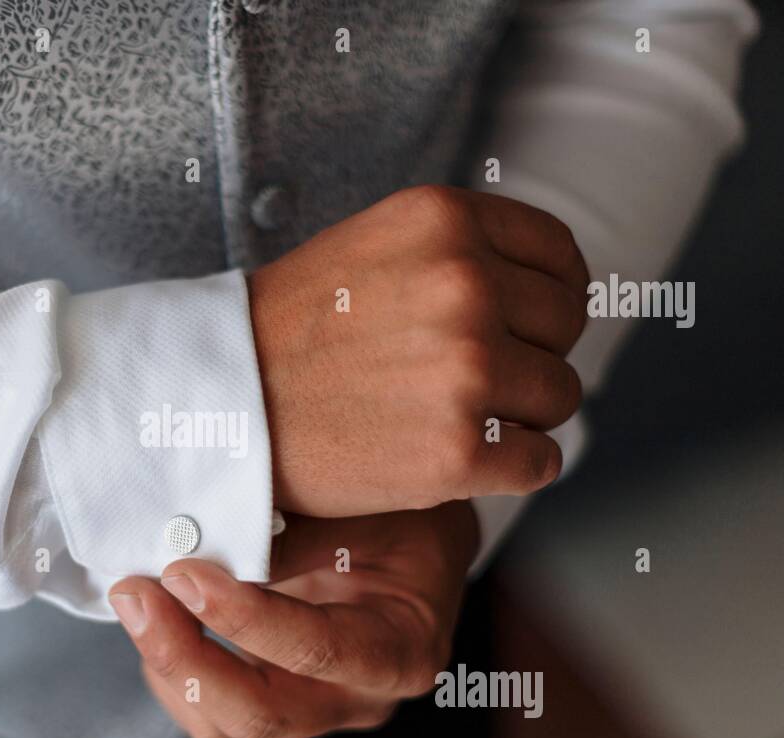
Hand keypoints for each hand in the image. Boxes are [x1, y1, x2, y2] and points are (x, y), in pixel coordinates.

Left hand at [107, 502, 478, 737]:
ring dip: (169, 664)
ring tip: (137, 596)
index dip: (243, 617)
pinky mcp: (276, 705)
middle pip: (262, 712)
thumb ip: (302, 531)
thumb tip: (210, 536)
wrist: (417, 541)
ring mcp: (315, 710)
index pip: (316, 649)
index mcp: (401, 651)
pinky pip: (210, 714)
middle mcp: (360, 698)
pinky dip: (171, 672)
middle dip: (186, 657)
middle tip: (135, 594)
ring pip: (225, 724)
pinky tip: (157, 614)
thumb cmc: (400, 516)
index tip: (184, 573)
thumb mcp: (369, 507)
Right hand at [249, 184, 588, 516]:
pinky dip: (509, 470)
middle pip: (565, 330)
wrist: (218, 408)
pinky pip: (540, 462)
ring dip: (517, 416)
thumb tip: (553, 289)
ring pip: (559, 398)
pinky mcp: (457, 450)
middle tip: (467, 383)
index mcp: (446, 221)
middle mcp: (465, 285)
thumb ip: (459, 253)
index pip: (561, 259)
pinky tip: (457, 461)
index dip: (549, 300)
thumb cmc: (289, 334)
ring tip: (448, 419)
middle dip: (528, 359)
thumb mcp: (374, 247)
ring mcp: (465, 369)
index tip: (521, 330)